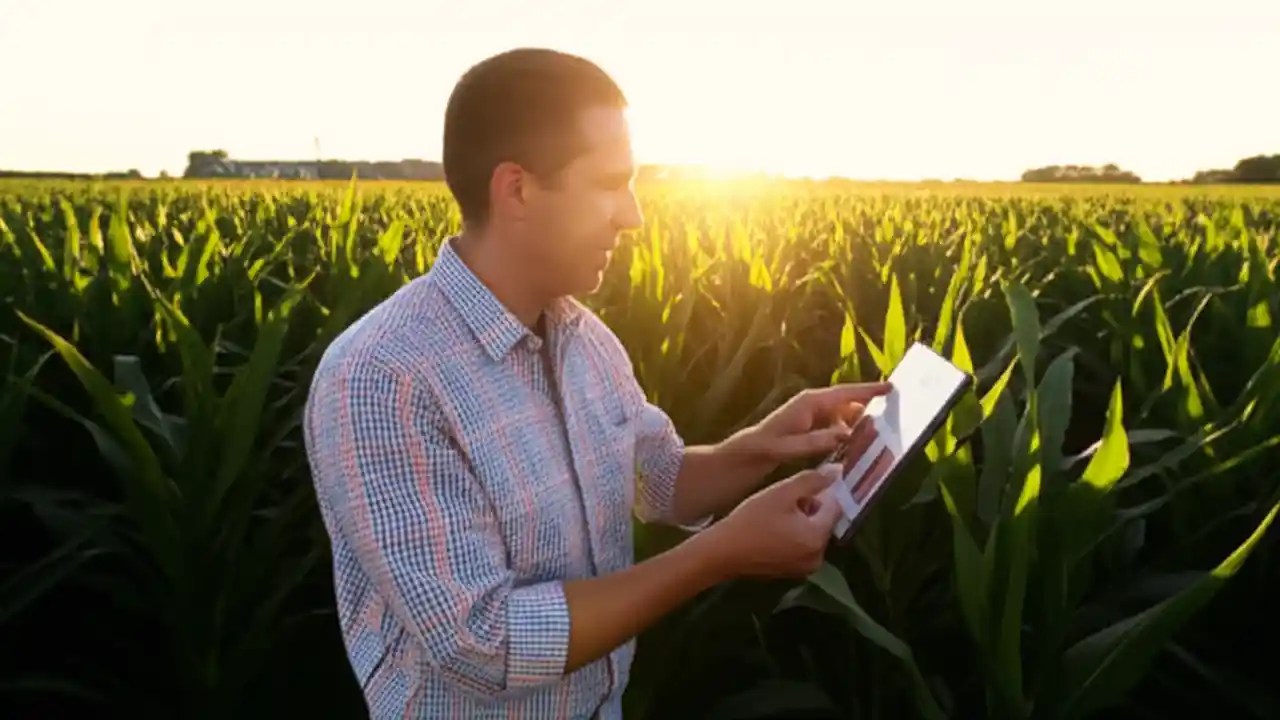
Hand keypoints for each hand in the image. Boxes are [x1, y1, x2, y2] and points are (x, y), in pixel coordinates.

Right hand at [701, 467, 844, 580]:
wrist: (722, 553)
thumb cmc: (751, 520)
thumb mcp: (781, 493)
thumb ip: (812, 480)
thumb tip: (837, 472)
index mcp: (818, 538)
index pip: (836, 506)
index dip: (827, 488)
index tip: (815, 476)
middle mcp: (818, 557)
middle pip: (824, 520)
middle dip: (811, 504)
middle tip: (786, 494)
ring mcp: (804, 567)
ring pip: (811, 532)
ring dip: (801, 518)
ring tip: (777, 508)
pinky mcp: (791, 571)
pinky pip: (801, 545)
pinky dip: (793, 533)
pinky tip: (773, 525)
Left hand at [727, 382, 893, 471]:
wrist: (750, 451)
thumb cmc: (767, 447)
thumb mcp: (790, 447)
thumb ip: (816, 441)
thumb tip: (845, 435)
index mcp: (810, 402)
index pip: (845, 393)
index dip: (868, 390)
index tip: (890, 387)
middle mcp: (815, 404)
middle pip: (849, 404)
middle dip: (869, 409)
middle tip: (892, 418)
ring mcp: (816, 414)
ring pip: (845, 416)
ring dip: (859, 425)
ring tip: (878, 436)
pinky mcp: (815, 425)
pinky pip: (838, 427)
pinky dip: (848, 434)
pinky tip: (857, 448)